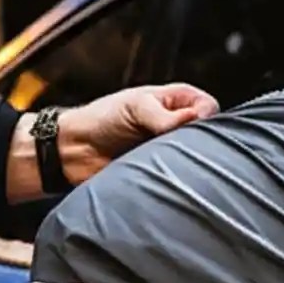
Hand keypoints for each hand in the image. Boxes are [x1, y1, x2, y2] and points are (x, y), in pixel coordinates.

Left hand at [6, 83, 218, 202]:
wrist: (74, 151)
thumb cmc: (102, 119)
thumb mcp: (135, 107)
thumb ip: (164, 115)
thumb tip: (195, 118)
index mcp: (178, 101)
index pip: (209, 107)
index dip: (206, 117)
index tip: (192, 125)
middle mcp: (180, 127)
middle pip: (208, 135)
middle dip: (201, 144)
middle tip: (184, 150)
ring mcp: (173, 152)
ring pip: (197, 159)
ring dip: (187, 163)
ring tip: (172, 165)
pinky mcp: (164, 175)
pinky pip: (181, 179)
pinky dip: (178, 181)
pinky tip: (170, 180)